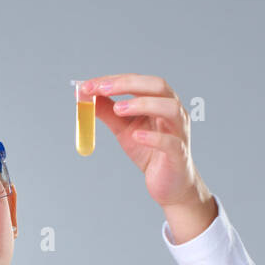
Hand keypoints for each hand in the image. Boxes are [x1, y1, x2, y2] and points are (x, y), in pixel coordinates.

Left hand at [80, 73, 210, 210]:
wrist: (168, 183)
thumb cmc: (149, 152)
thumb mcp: (124, 129)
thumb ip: (108, 112)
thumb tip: (85, 95)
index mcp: (159, 101)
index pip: (139, 81)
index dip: (114, 80)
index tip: (89, 85)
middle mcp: (173, 112)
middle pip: (158, 86)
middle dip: (128, 85)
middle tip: (102, 89)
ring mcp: (179, 132)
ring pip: (170, 108)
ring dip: (143, 104)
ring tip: (117, 110)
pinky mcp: (179, 154)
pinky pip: (171, 142)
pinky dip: (154, 137)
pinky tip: (137, 136)